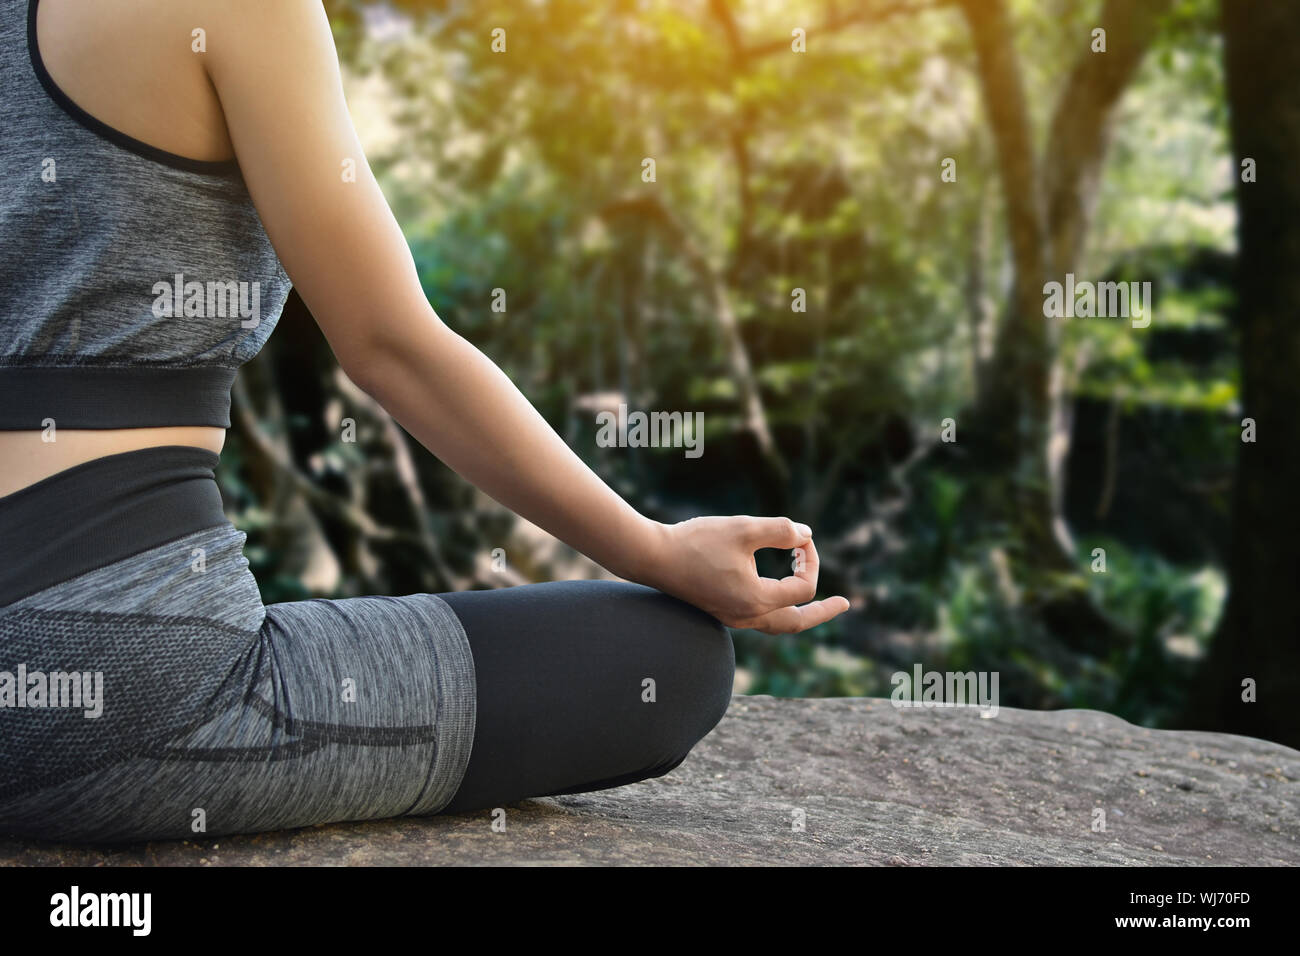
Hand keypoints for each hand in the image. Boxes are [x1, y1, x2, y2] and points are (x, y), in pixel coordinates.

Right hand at [636, 516, 850, 633]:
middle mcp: (746, 616)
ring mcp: (732, 617)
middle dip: (822, 611)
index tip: (797, 536)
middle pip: (796, 622)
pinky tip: (776, 588)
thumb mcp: (743, 528)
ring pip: (777, 622)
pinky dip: (776, 603)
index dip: (809, 559)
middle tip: (844, 604)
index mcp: (756, 600)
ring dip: (799, 609)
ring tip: (815, 601)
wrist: (652, 556)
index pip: (802, 587)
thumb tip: (806, 535)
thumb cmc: (696, 541)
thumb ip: (780, 530)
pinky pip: (759, 616)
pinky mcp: (720, 610)